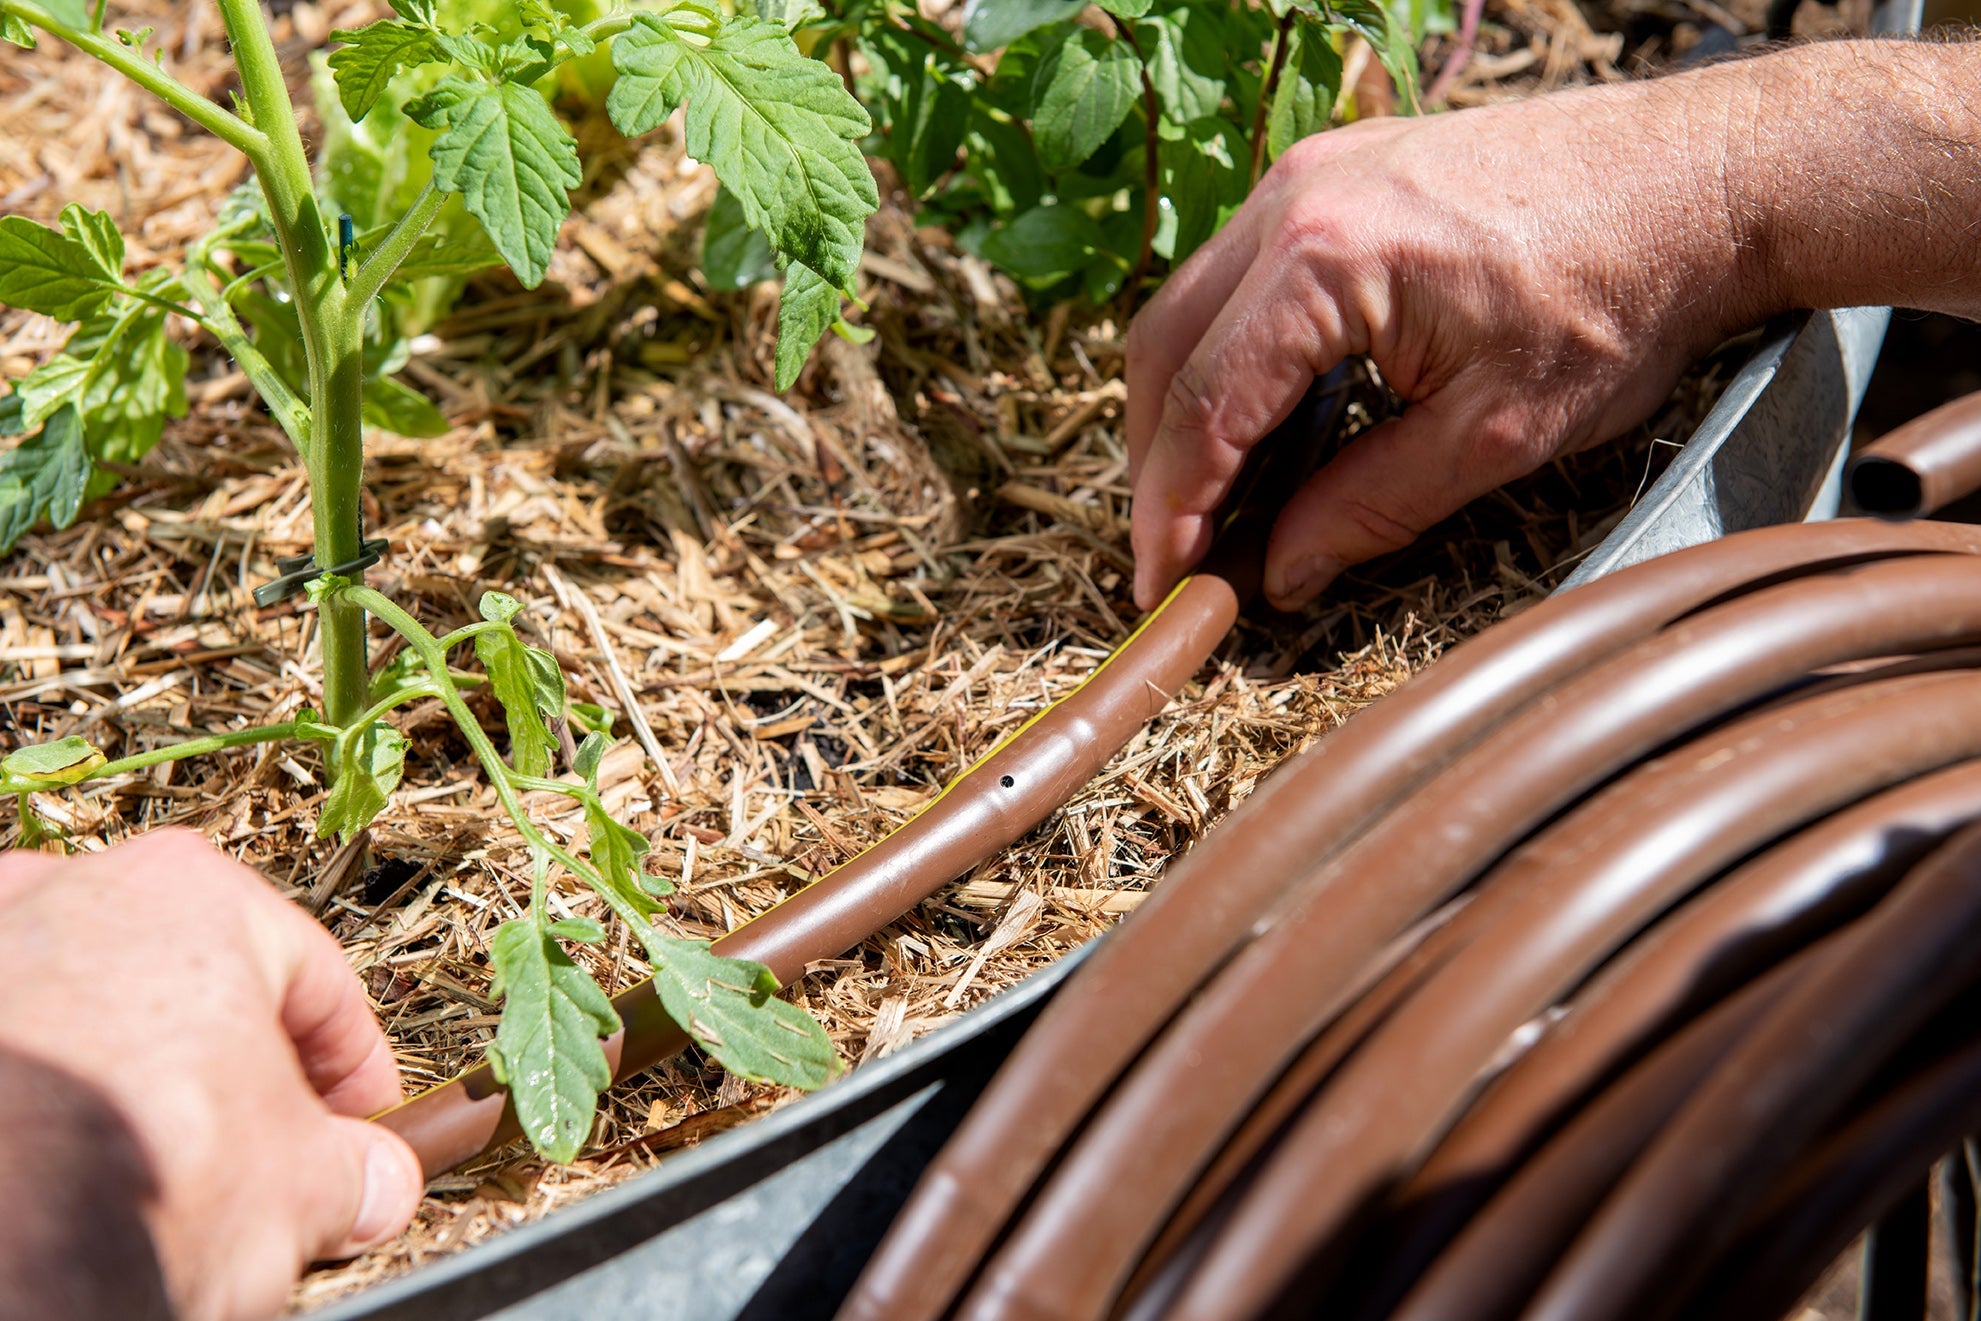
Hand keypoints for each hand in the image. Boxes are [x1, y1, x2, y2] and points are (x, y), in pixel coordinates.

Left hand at [0, 829, 421, 1320]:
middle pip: (199, 990)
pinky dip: (56, 1108)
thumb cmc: (143, 1169)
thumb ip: (353, 1172)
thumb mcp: (306, 1185)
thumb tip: (372, 1185)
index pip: (316, 982)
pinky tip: (80, 1177)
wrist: (0, 1233)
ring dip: (144, 1087)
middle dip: (239, 1076)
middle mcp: (76, 893)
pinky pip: (25, 1060)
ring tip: (167, 1177)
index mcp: (193, 891)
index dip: (355, 1069)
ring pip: (99, 1020)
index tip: (365, 1126)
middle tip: (272, 1158)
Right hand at [1125, 66, 1768, 610]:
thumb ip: (1371, 507)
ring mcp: (1308, 175)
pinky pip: (1239, 275)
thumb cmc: (1622, 293)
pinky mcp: (1334, 173)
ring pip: (1188, 308)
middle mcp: (1293, 200)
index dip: (1170, 510)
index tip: (1163, 585)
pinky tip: (1260, 418)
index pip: (1202, 407)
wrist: (1700, 179)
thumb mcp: (1497, 434)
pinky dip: (1227, 355)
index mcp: (1325, 261)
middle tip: (1175, 553)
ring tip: (1210, 498)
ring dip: (1184, 408)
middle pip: (1163, 351)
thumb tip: (1281, 571)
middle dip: (1156, 464)